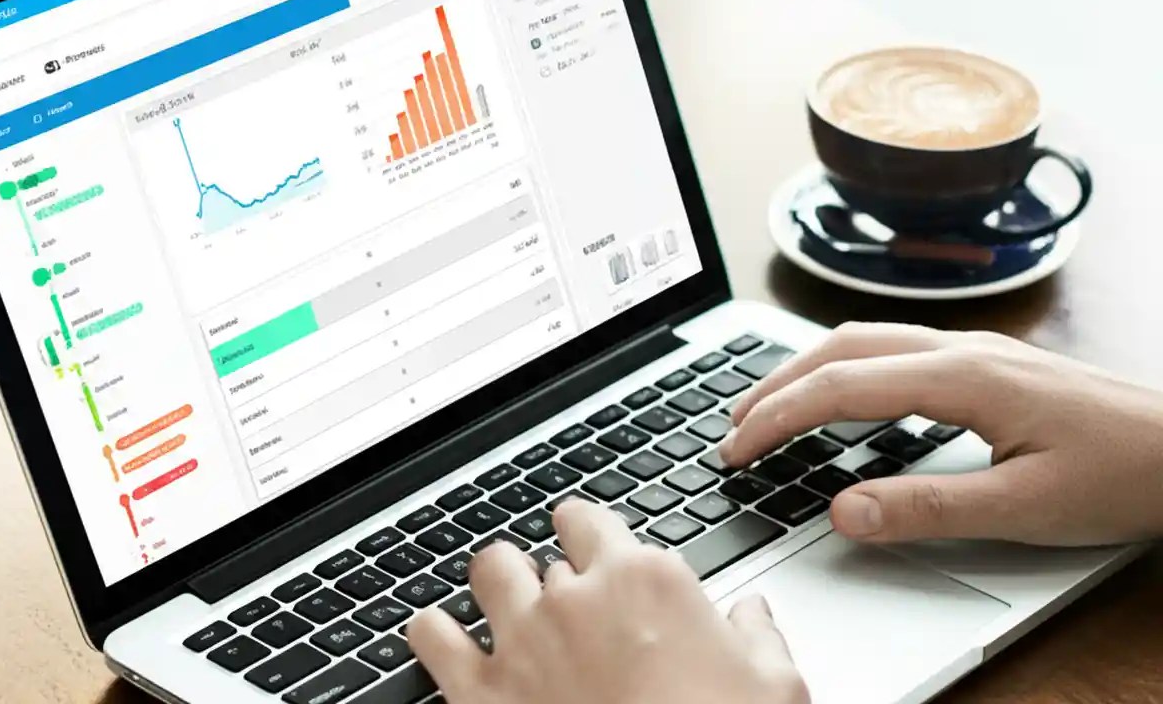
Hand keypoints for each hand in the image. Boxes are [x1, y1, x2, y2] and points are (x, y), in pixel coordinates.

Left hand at [408, 500, 808, 703]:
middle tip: (564, 602)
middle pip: (544, 552)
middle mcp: (577, 597)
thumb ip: (758, 637)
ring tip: (506, 606)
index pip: (594, 521)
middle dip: (552, 572)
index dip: (591, 538)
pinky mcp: (480, 692)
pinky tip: (445, 640)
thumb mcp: (775, 687)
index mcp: (646, 581)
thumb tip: (752, 613)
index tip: (594, 554)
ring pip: (490, 570)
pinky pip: (431, 635)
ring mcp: (523, 640)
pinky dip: (434, 632)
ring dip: (498, 584)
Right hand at [722, 322, 1162, 545]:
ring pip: (862, 340)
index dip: (777, 418)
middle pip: (839, 347)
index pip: (840, 387)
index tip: (736, 450)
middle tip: (732, 430)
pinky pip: (890, 349)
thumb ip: (927, 509)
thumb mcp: (1025, 508)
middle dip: (774, 385)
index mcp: (963, 377)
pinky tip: (839, 397)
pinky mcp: (985, 363)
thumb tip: (843, 512)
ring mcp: (973, 349)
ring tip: (767, 409)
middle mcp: (960, 349)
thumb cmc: (1123, 473)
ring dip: (805, 370)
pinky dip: (842, 369)